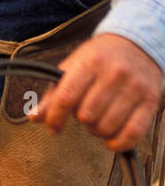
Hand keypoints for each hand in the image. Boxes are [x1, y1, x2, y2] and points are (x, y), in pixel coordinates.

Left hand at [31, 33, 162, 151]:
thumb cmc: (100, 58)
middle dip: (81, 120)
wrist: (137, 42)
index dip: (55, 119)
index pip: (66, 98)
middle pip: (86, 116)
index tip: (53, 127)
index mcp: (90, 63)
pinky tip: (111, 140)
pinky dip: (118, 143)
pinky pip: (132, 134)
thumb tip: (34, 118)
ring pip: (106, 127)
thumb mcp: (73, 68)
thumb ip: (53, 94)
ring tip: (99, 119)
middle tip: (85, 112)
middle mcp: (115, 73)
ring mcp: (135, 87)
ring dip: (97, 131)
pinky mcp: (150, 101)